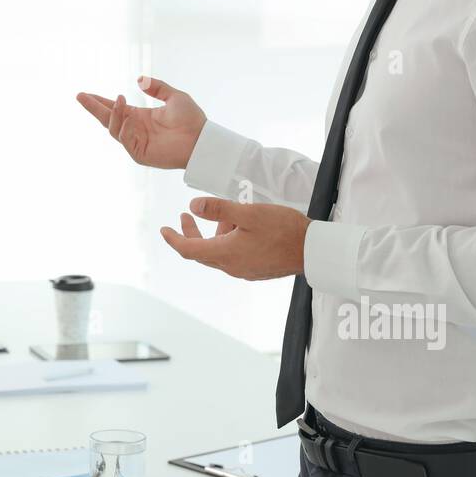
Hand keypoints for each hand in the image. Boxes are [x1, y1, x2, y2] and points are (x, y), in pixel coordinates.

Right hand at [75, 76, 206, 169]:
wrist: (202, 139)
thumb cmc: (192, 120)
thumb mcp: (174, 97)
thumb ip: (157, 87)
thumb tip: (139, 79)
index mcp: (140, 117)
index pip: (115, 108)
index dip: (100, 101)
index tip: (85, 94)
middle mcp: (135, 129)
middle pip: (107, 119)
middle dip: (94, 107)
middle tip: (80, 96)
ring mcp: (136, 142)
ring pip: (114, 129)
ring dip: (114, 114)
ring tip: (119, 99)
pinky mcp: (140, 154)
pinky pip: (126, 140)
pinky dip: (125, 128)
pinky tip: (130, 116)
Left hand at [160, 197, 308, 279]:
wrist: (313, 251)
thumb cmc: (283, 229)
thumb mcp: (248, 213)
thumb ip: (219, 209)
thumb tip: (193, 206)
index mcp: (225, 254)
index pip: (188, 249)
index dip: (173, 239)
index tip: (163, 229)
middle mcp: (231, 266)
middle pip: (200, 252)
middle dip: (191, 233)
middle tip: (185, 216)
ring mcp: (243, 270)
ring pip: (218, 252)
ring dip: (215, 234)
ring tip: (228, 214)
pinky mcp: (255, 270)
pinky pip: (233, 255)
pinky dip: (229, 240)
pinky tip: (242, 226)